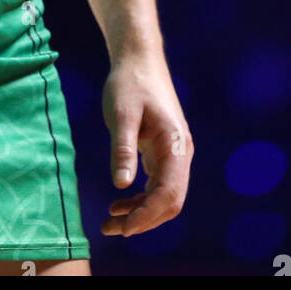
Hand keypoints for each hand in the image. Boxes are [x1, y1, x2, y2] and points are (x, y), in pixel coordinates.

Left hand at [100, 53, 192, 236]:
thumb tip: (121, 185)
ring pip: (164, 195)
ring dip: (141, 212)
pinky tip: (119, 201)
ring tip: (110, 221)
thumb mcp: (121, 114)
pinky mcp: (164, 150)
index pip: (168, 194)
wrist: (138, 59)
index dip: (147, 215)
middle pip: (170, 201)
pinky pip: (157, 183)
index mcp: (175, 144)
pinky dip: (141, 197)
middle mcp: (180, 152)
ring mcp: (174, 152)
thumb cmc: (129, 83)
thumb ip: (122, 149)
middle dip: (143, 220)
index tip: (123, 228)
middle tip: (110, 230)